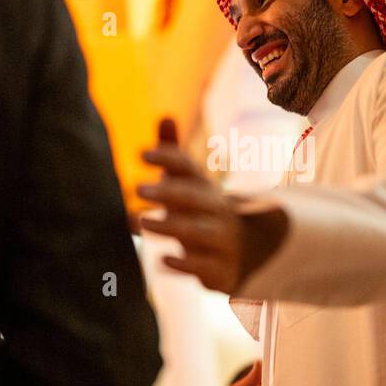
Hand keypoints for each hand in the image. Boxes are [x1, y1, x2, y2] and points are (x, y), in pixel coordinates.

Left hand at [138, 118, 288, 291]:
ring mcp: (220, 239)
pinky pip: (203, 266)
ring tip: (140, 221)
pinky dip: (184, 264)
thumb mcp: (192, 185)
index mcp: (204, 187)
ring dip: (169, 225)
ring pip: (196, 231)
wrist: (247, 253)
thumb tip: (165, 116)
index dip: (168, 157)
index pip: (188, 167)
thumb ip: (175, 156)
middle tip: (137, 187)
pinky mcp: (220, 269)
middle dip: (168, 191)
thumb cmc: (206, 212)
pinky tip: (162, 260)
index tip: (142, 154)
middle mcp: (215, 210)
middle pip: (193, 197)